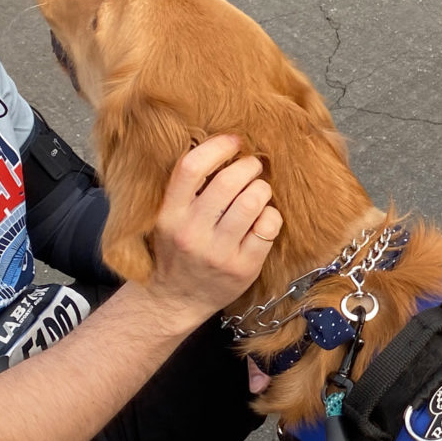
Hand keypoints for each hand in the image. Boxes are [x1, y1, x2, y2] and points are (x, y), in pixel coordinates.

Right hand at [141, 134, 279, 325]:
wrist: (175, 300)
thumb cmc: (176, 250)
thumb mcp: (169, 218)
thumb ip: (188, 188)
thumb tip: (225, 146)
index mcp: (169, 214)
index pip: (192, 167)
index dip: (218, 146)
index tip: (233, 140)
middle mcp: (192, 232)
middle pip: (230, 181)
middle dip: (249, 166)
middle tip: (252, 167)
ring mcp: (218, 252)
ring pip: (253, 201)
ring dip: (262, 188)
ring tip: (259, 191)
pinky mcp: (243, 267)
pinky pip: (269, 226)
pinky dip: (272, 215)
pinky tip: (264, 217)